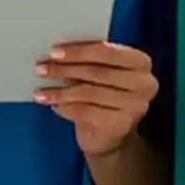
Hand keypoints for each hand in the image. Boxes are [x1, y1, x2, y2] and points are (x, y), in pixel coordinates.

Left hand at [33, 41, 156, 156]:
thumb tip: (55, 52)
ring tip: (39, 91)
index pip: (108, 51)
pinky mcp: (122, 125)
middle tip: (40, 68)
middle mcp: (145, 84)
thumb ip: (87, 59)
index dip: (79, 51)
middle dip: (65, 70)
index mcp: (141, 62)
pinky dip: (66, 108)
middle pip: (97, 72)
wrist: (109, 133)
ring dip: (60, 91)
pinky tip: (53, 105)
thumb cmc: (102, 91)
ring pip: (89, 93)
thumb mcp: (99, 71)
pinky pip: (86, 112)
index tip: (53, 51)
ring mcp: (136, 106)